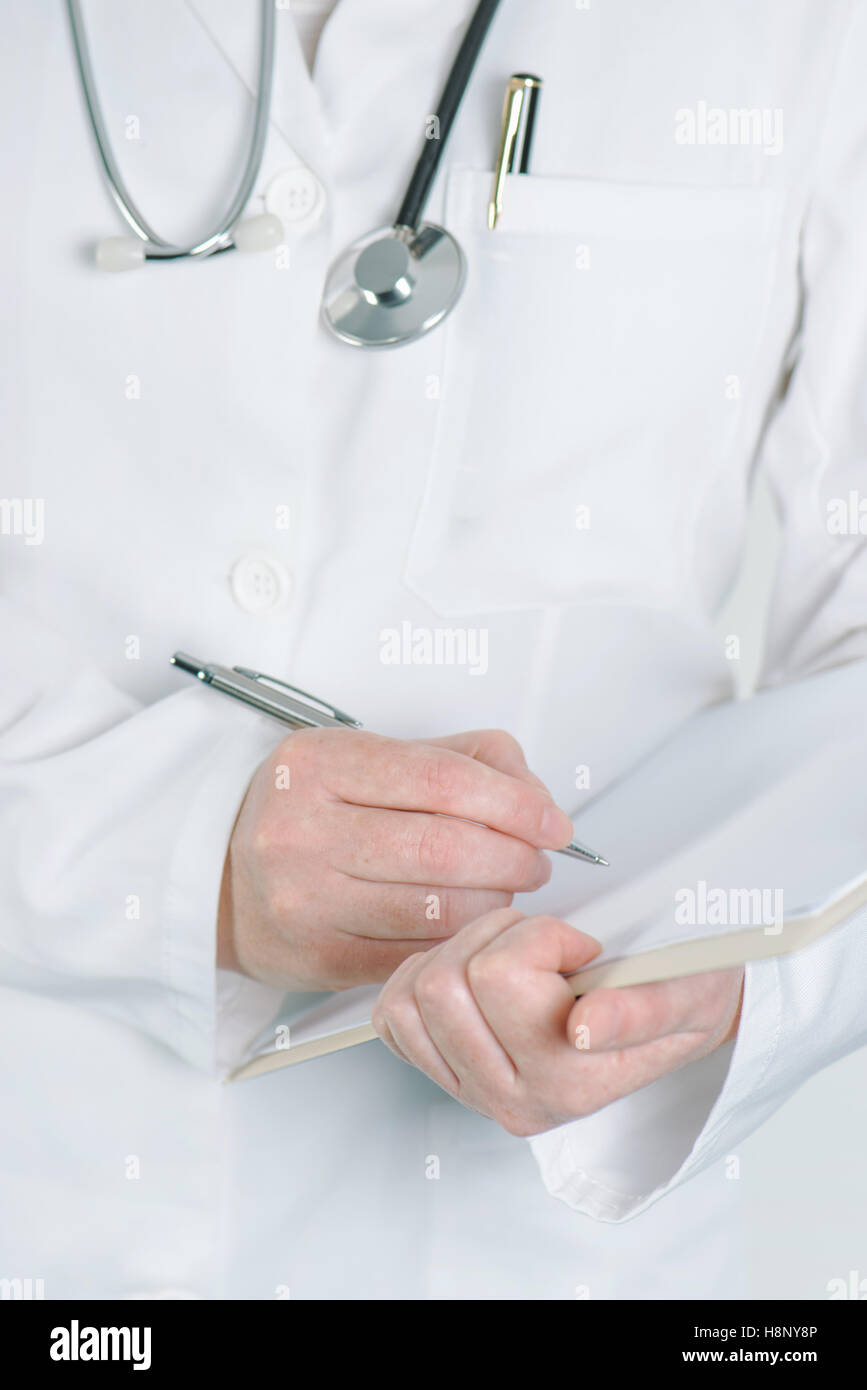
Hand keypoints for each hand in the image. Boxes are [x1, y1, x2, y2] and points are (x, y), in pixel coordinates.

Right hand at [218, 730, 573, 990]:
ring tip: (502, 888)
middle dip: (514, 857)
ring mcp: (305, 899)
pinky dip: (459, 940)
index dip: (516, 804)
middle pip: (446, 848)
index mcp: (318, 764)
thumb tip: (534, 797)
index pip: (444, 780)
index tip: (552, 822)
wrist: (223, 878)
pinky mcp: (317, 957)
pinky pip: (417, 953)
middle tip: (535, 860)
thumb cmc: (308, 812)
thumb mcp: (369, 756)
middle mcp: (301, 830)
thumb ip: (460, 759)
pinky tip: (466, 923)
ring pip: (438, 909)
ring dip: (495, 902)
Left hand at [372, 908, 743, 1135]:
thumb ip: (643, 1010)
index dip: (543, 937)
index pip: (500, 978)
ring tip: (516, 957)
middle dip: (496, 938)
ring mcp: (474, 1091)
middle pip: (443, 984)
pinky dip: (426, 975)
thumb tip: (586, 1025)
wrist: (674, 1025)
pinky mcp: (444, 1073)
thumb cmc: (678, 1000)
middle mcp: (514, 1099)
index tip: (583, 950)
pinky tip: (476, 973)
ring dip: (460, 952)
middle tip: (546, 947)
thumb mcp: (687, 995)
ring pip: (412, 994)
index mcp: (569, 1084)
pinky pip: (393, 1016)